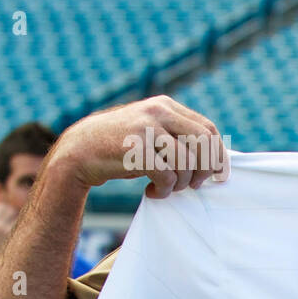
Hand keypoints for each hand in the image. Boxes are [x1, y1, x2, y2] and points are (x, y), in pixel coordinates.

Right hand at [48, 95, 229, 198]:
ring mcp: (145, 128)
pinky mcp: (134, 148)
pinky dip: (164, 190)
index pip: (208, 128)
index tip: (218, 176)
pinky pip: (166, 175)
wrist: (79, 151)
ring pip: (186, 162)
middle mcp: (157, 112)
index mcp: (166, 106)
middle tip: (194, 185)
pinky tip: (152, 192)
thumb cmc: (122, 148)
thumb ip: (179, 137)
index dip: (218, 155)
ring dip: (182, 183)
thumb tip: (217, 159)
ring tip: (168, 188)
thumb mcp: (152, 132)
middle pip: (203, 143)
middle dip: (205, 169)